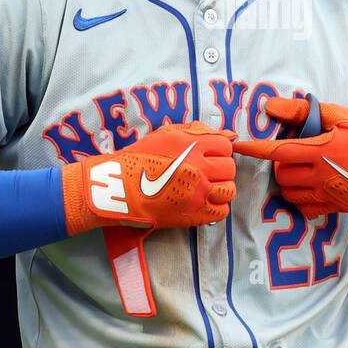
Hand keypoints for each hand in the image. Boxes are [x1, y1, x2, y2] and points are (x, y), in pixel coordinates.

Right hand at [63, 122, 236, 235]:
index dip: (218, 150)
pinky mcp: (193, 215)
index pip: (225, 146)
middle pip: (229, 168)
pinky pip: (221, 211)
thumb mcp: (166, 135)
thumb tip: (228, 134)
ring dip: (221, 187)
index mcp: (191, 147)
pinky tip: (203, 201)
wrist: (118, 188)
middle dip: (220, 169)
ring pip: (229, 190)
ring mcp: (197, 194)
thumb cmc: (140, 158)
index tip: (209, 156)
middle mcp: (198, 169)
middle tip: (206, 172)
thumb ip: (197, 131)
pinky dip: (216, 206)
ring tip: (206, 187)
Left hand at [233, 98, 347, 216]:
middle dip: (280, 162)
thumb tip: (271, 107)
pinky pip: (306, 208)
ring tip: (302, 166)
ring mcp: (328, 195)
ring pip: (290, 193)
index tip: (238, 145)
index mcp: (321, 152)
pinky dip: (301, 198)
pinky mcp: (337, 207)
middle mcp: (321, 177)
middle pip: (281, 174)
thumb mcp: (345, 116)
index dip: (254, 149)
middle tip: (293, 149)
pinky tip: (312, 185)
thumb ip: (305, 112)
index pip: (276, 152)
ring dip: (288, 180)